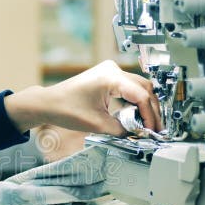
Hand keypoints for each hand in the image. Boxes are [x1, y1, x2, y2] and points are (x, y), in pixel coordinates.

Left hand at [4, 60, 161, 134]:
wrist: (49, 103)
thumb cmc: (66, 109)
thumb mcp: (98, 125)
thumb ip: (122, 130)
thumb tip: (139, 134)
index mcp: (111, 77)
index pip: (141, 96)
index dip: (150, 115)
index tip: (152, 130)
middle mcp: (112, 70)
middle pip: (144, 88)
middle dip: (151, 110)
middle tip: (155, 129)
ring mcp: (110, 71)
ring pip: (139, 87)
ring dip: (144, 105)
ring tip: (147, 124)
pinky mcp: (107, 76)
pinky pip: (129, 87)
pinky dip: (135, 101)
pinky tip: (136, 115)